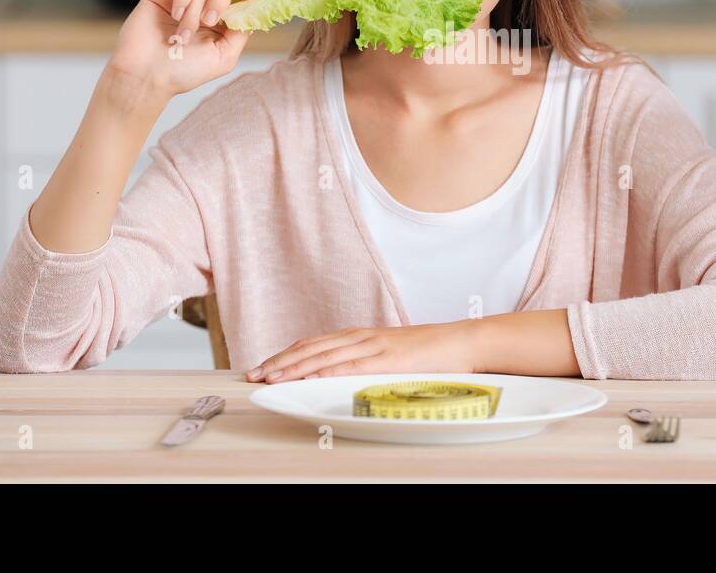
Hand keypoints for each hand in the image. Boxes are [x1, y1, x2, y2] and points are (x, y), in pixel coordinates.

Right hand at [107, 0, 262, 98]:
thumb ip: (241, 33)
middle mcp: (205, 7)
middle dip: (221, 0)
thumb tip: (252, 11)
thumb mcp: (223, 57)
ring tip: (182, 35)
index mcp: (224, 21)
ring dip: (194, 11)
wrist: (147, 76)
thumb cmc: (182, 72)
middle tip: (209, 22)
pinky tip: (175, 15)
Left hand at [245, 321, 481, 382]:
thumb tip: (345, 378)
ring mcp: (374, 345)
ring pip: (324, 354)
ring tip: (270, 376)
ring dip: (293, 366)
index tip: (264, 365)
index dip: (286, 354)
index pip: (314, 343)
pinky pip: (350, 364)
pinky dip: (325, 370)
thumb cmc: (431, 353)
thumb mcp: (392, 358)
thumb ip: (368, 364)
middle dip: (279, 361)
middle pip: (311, 347)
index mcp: (362, 336)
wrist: (462, 342)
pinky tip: (309, 376)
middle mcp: (362, 337)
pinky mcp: (388, 358)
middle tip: (253, 373)